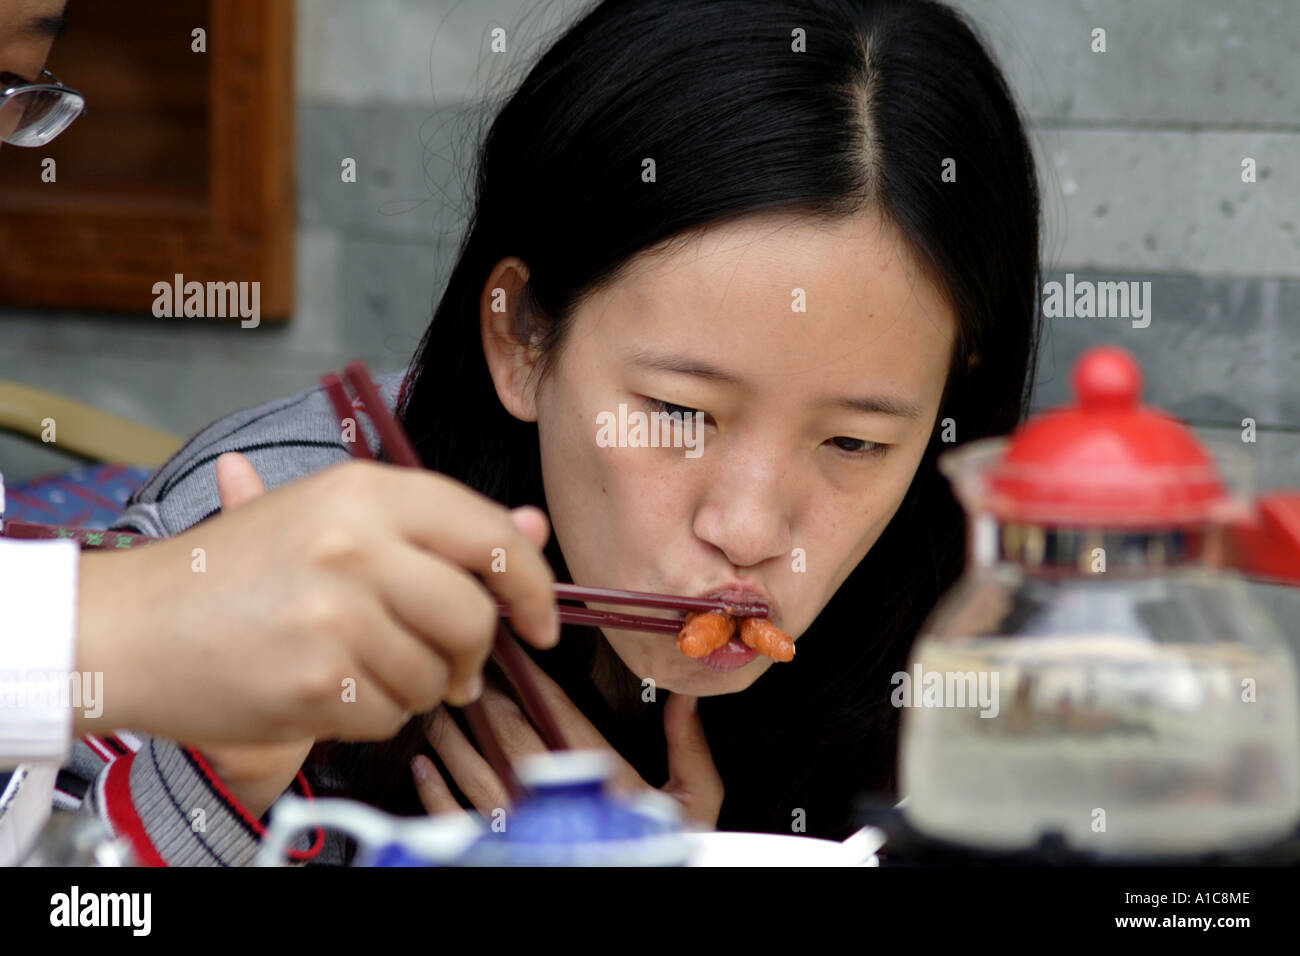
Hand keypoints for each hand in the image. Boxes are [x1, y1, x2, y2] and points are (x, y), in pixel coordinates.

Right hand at [74, 453, 559, 749]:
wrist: (132, 624)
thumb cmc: (234, 571)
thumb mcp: (334, 518)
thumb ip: (438, 526)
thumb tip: (531, 528)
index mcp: (367, 491)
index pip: (492, 533)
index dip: (533, 583)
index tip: (541, 621)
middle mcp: (357, 544)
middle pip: (474, 616)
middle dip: (474, 654)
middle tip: (454, 666)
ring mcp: (335, 613)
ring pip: (435, 676)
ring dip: (414, 687)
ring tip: (359, 665)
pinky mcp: (314, 680)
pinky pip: (389, 716)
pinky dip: (369, 716)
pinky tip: (325, 688)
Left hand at [412, 649, 722, 829]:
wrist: (650, 895)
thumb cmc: (663, 850)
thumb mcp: (695, 803)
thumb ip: (688, 749)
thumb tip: (686, 698)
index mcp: (602, 781)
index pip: (560, 717)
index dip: (535, 684)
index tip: (516, 656)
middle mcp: (555, 801)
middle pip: (510, 736)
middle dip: (488, 697)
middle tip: (470, 663)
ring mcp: (519, 827)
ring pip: (474, 769)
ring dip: (454, 734)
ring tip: (439, 705)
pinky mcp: (493, 850)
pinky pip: (453, 818)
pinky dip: (433, 790)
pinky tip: (422, 767)